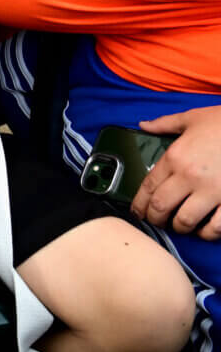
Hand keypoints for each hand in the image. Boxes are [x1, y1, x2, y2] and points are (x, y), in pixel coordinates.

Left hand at [132, 108, 220, 238]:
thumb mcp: (192, 118)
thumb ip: (165, 124)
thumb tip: (144, 125)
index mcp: (176, 157)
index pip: (148, 186)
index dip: (139, 203)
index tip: (137, 211)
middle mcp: (190, 176)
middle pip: (162, 206)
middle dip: (154, 218)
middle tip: (155, 222)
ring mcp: (212, 191)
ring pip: (186, 220)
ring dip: (179, 228)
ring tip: (178, 226)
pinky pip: (216, 226)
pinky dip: (207, 233)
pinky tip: (204, 230)